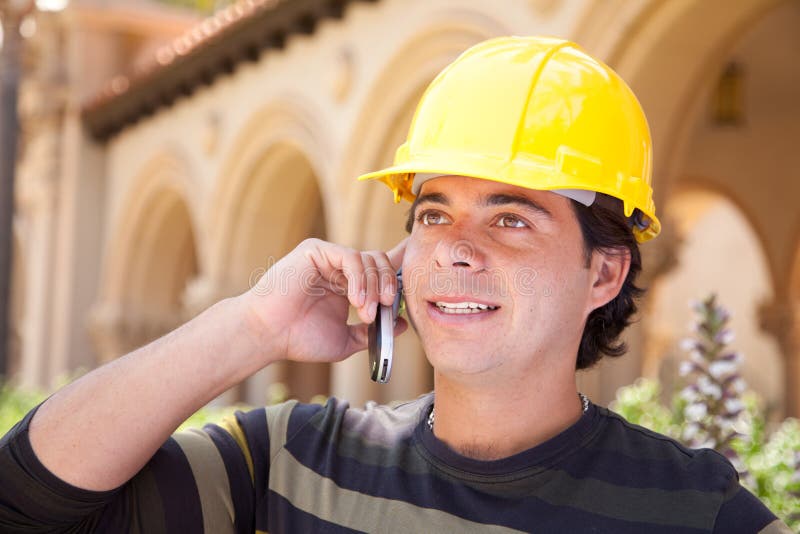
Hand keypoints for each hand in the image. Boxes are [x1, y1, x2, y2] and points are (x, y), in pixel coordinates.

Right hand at [241, 238, 407, 364]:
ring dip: (375, 286)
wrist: (269, 335)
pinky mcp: (316, 250)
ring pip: (369, 259)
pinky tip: (356, 300)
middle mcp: (340, 268)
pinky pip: (350, 257)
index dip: (401, 267)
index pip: (381, 269)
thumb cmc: (300, 338)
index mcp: (349, 285)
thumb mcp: (346, 340)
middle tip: (387, 308)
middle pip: (381, 262)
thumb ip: (373, 332)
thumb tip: (402, 324)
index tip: (422, 266)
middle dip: (390, 285)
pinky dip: (360, 278)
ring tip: (366, 312)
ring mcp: (328, 257)